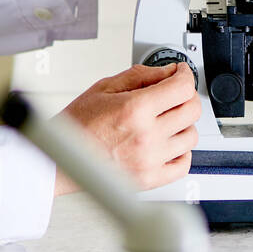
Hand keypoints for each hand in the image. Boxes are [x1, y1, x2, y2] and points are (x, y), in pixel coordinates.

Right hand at [53, 62, 199, 193]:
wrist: (61, 160)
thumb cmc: (77, 125)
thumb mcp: (104, 88)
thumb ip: (140, 76)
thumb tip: (167, 72)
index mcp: (135, 110)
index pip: (181, 88)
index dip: (185, 74)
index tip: (181, 73)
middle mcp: (146, 136)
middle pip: (191, 110)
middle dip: (186, 95)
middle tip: (175, 93)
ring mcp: (150, 160)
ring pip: (191, 136)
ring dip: (184, 124)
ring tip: (168, 119)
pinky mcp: (150, 179)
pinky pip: (184, 164)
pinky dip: (181, 151)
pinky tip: (168, 142)